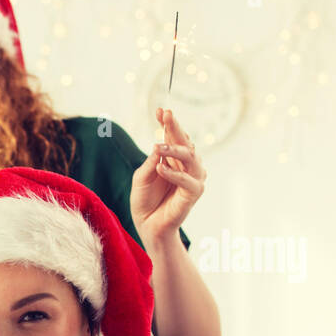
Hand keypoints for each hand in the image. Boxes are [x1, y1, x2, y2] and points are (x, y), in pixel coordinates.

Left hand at [130, 108, 205, 246]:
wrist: (148, 226)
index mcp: (172, 158)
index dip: (168, 123)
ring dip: (174, 150)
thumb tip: (159, 144)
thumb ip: (150, 161)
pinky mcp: (194, 193)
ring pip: (190, 157)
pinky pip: (188, 180)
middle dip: (175, 127)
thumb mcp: (141, 177)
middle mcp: (185, 165)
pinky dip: (175, 173)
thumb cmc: (144, 201)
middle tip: (166, 115)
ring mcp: (192, 178)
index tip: (160, 110)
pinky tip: (161, 167)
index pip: (172, 136)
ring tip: (158, 145)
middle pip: (184, 142)